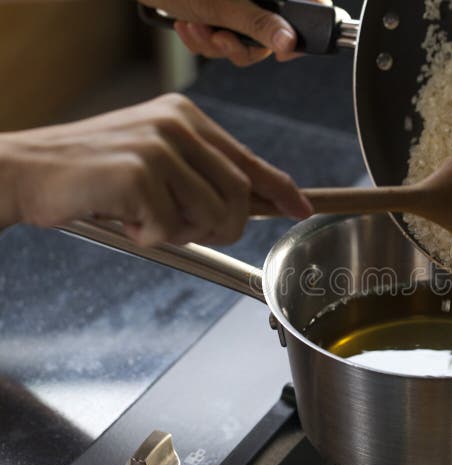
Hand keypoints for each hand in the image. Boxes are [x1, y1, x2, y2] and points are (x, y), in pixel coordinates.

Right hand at [0, 94, 311, 245]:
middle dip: (223, 227)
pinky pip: (168, 228)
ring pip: (210, 214)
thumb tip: (248, 205)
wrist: (26, 170)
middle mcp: (177, 125)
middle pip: (238, 194)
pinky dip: (148, 236)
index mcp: (185, 118)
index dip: (280, 189)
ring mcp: (158, 146)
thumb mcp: (155, 161)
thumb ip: (200, 176)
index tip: (301, 208)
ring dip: (181, 233)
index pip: (249, 159)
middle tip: (186, 232)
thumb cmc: (93, 174)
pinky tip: (122, 219)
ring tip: (144, 218)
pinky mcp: (138, 172)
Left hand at [140, 0, 327, 65]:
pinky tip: (187, 25)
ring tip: (196, 26)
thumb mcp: (224, 6)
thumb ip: (259, 25)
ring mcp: (237, 6)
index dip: (298, 34)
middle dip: (238, 45)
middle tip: (220, 37)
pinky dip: (202, 40)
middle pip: (269, 36)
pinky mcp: (217, 14)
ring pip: (242, 43)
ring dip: (214, 44)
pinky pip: (220, 41)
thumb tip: (289, 43)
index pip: (305, 7)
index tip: (282, 52)